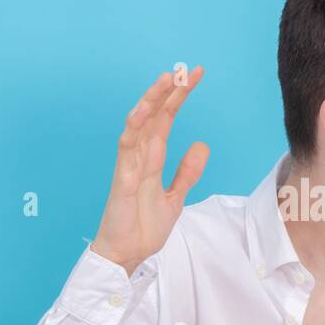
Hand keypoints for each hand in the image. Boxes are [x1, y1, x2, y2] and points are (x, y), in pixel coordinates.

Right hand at [91, 66, 209, 273]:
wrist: (127, 255)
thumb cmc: (143, 227)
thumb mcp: (175, 197)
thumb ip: (186, 172)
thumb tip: (201, 145)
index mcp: (153, 158)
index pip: (166, 120)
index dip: (179, 98)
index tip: (196, 77)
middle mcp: (140, 156)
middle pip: (154, 115)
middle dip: (169, 92)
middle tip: (186, 70)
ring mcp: (130, 165)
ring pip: (139, 124)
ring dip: (151, 101)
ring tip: (167, 79)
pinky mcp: (123, 178)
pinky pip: (126, 148)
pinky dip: (133, 128)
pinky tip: (142, 111)